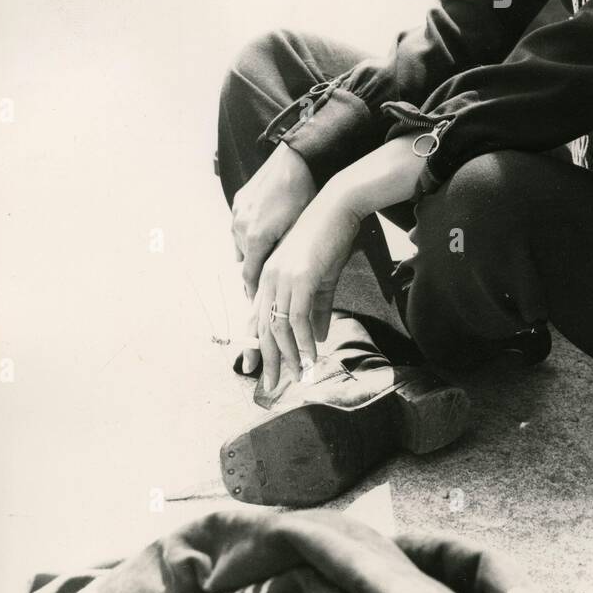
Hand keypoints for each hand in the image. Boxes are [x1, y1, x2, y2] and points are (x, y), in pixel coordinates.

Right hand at [232, 142, 316, 300]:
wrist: (295, 161)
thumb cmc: (304, 195)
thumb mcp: (299, 230)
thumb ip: (285, 256)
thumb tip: (280, 278)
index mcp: (256, 238)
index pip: (250, 276)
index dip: (254, 292)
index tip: (259, 304)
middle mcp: (241, 227)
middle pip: (245, 262)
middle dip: (254, 273)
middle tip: (265, 285)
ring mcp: (237, 213)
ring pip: (240, 244)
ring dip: (252, 253)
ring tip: (266, 258)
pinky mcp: (238, 201)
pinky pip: (240, 226)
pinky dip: (249, 234)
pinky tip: (263, 233)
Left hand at [253, 182, 361, 389]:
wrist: (338, 208)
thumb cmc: (329, 238)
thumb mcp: (321, 277)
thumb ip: (318, 308)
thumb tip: (318, 338)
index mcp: (269, 276)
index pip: (256, 317)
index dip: (254, 344)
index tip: (254, 367)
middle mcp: (269, 278)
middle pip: (263, 328)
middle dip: (267, 359)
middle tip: (270, 385)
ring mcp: (283, 278)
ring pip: (280, 327)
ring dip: (290, 355)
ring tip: (298, 376)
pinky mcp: (300, 278)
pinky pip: (298, 318)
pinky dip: (305, 341)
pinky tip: (312, 356)